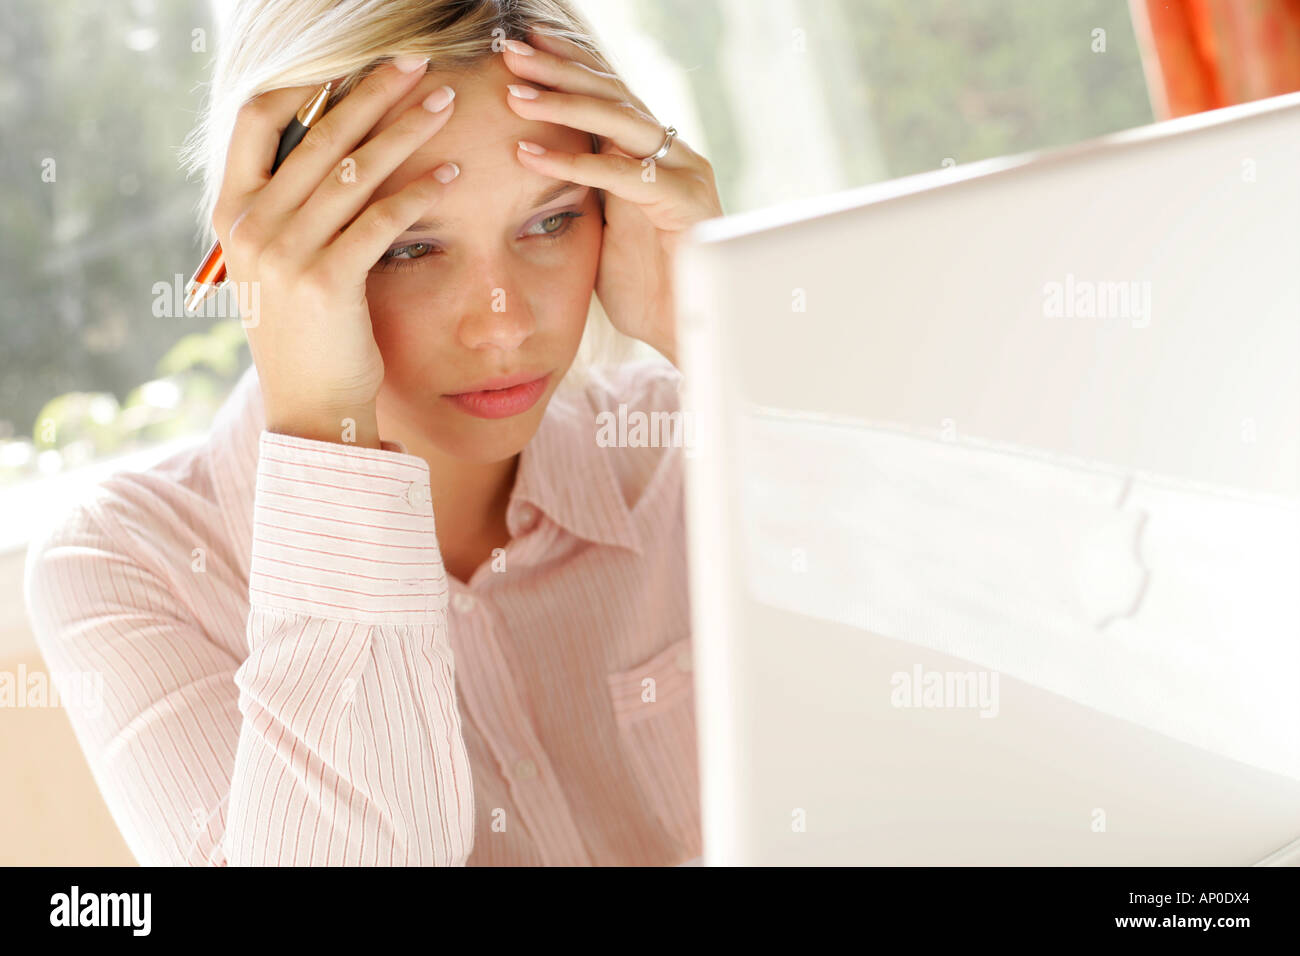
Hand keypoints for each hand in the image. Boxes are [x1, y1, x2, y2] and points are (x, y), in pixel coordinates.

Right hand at [211, 54, 458, 444]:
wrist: (311, 409)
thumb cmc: (308, 331)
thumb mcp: (281, 261)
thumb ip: (292, 205)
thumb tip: (330, 143)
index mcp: (232, 210)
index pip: (256, 116)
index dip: (306, 80)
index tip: (353, 59)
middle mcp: (250, 224)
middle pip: (318, 134)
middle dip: (372, 90)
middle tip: (417, 61)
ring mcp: (284, 253)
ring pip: (354, 170)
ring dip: (405, 129)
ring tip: (445, 102)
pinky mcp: (326, 282)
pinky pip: (381, 221)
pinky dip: (420, 192)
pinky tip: (453, 172)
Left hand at [501, 33, 724, 367]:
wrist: (688, 332)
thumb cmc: (647, 288)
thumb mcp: (605, 226)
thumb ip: (585, 190)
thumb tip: (536, 162)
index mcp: (654, 154)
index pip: (609, 94)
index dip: (568, 66)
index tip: (522, 46)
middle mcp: (673, 153)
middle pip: (612, 95)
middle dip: (559, 70)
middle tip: (510, 50)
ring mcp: (683, 173)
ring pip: (619, 122)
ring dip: (562, 104)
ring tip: (514, 94)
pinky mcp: (683, 203)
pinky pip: (621, 175)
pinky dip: (573, 165)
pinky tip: (529, 155)